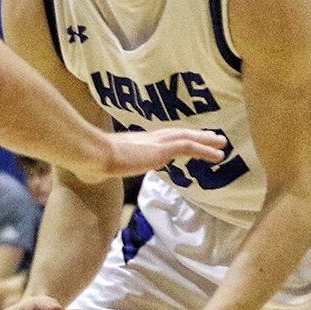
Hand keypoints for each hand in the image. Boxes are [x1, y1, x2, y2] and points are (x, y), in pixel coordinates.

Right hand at [98, 127, 226, 179]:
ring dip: (206, 141)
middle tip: (212, 137)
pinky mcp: (162, 149)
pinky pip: (189, 147)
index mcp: (135, 142)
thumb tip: (88, 175)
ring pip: (188, 138)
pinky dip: (205, 149)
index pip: (160, 139)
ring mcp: (156, 142)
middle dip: (196, 135)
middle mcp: (148, 138)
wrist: (92, 154)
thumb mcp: (96, 167)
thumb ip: (98, 170)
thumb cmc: (89, 161)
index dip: (175, 139)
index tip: (185, 140)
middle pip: (178, 134)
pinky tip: (218, 155)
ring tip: (221, 143)